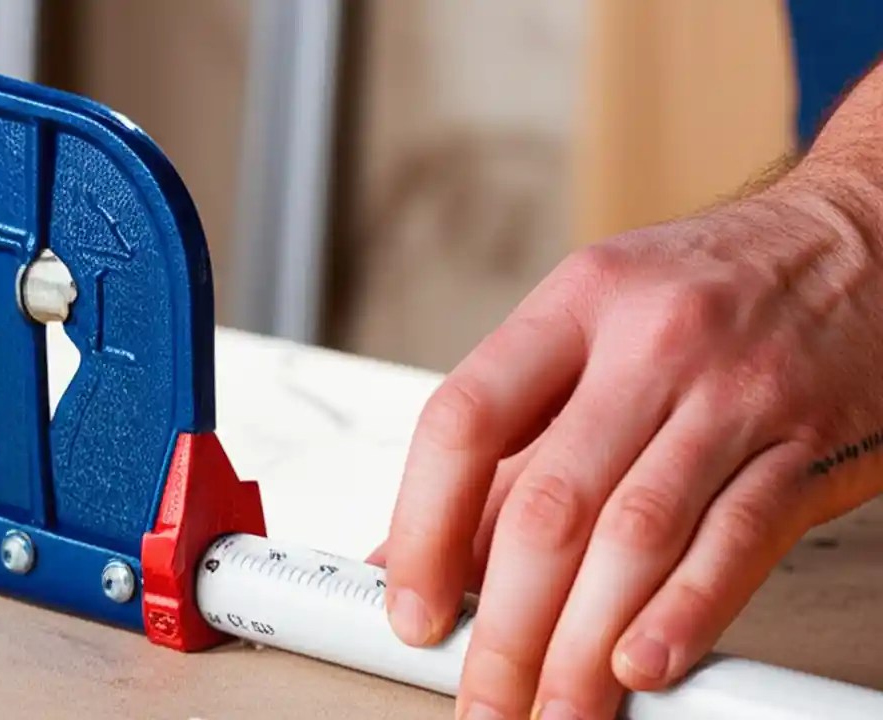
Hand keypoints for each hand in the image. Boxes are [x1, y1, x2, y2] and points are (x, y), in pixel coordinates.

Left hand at [375, 167, 882, 718]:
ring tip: (550, 710)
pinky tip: (640, 666)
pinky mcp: (805, 447)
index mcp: (574, 307)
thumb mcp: (588, 331)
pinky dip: (684, 613)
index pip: (465, 421)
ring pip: (636, 536)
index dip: (421, 526)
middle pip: (551, 504)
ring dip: (583, 646)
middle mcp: (648, 345)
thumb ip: (502, 447)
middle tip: (482, 698)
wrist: (854, 245)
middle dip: (505, 626)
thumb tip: (403, 550)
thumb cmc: (705, 294)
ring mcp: (733, 396)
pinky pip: (737, 540)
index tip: (409, 608)